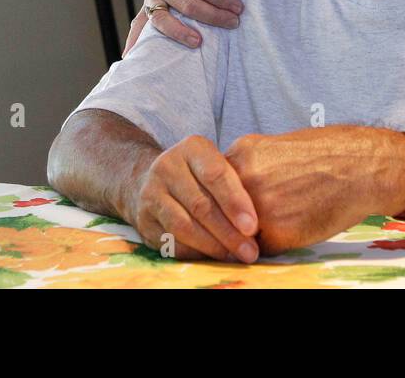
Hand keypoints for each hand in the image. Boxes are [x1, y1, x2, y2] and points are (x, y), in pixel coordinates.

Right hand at [124, 0, 240, 54]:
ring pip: (162, 19)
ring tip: (198, 42)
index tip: (238, 7)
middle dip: (212, 16)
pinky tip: (131, 55)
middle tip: (234, 22)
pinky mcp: (150, 3)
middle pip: (187, 5)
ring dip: (180, 33)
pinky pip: (140, 22)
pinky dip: (134, 38)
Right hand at [129, 135, 260, 262]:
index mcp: (191, 148)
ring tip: (235, 256)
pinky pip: (171, 242)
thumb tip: (260, 221)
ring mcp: (151, 194)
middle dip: (228, 231)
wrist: (152, 179)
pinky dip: (196, 253)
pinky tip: (214, 257)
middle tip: (250, 250)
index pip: (215, 175)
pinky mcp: (144, 221)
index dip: (235, 202)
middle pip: (200, 204)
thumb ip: (237, 182)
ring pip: (184, 226)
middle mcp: (166, 167)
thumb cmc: (200, 174)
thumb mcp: (218, 163)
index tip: (253, 226)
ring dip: (213, 246)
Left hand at [225, 127, 404, 255]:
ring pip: (237, 234)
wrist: (361, 168)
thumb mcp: (276, 147)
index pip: (212, 189)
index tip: (222, 214)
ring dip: (246, 238)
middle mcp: (243, 180)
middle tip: (241, 228)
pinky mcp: (276, 234)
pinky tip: (294, 230)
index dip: (218, 204)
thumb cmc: (326, 155)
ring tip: (272, 227)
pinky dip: (273, 246)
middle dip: (226, 225)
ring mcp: (257, 209)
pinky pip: (262, 249)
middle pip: (218, 214)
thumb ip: (248, 167)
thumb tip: (229, 191)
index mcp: (242, 155)